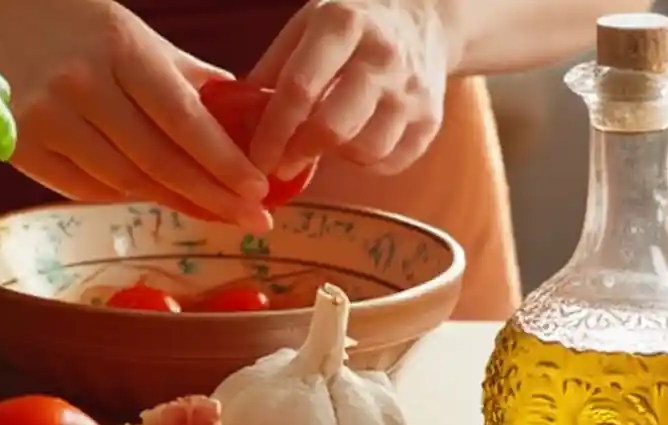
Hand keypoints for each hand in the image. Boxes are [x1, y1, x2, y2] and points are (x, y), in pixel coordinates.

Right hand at [0, 0, 272, 230]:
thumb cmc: (69, 22)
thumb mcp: (131, 31)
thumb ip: (185, 74)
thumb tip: (246, 110)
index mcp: (119, 47)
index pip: (184, 118)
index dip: (224, 161)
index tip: (259, 188)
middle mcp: (81, 84)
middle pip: (158, 160)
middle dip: (212, 196)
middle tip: (252, 218)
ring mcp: (45, 119)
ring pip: (122, 182)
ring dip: (172, 201)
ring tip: (211, 211)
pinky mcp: (18, 148)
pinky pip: (83, 190)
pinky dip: (121, 197)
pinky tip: (150, 196)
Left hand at [247, 0, 453, 179]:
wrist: (423, 17)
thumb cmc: (351, 26)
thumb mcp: (308, 26)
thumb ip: (274, 67)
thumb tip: (236, 117)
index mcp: (343, 26)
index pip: (299, 89)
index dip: (272, 132)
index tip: (256, 158)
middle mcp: (382, 57)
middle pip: (334, 126)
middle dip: (299, 153)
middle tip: (281, 164)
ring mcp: (411, 90)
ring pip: (365, 150)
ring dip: (336, 157)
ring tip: (325, 142)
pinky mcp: (431, 118)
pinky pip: (392, 161)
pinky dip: (367, 163)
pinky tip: (355, 144)